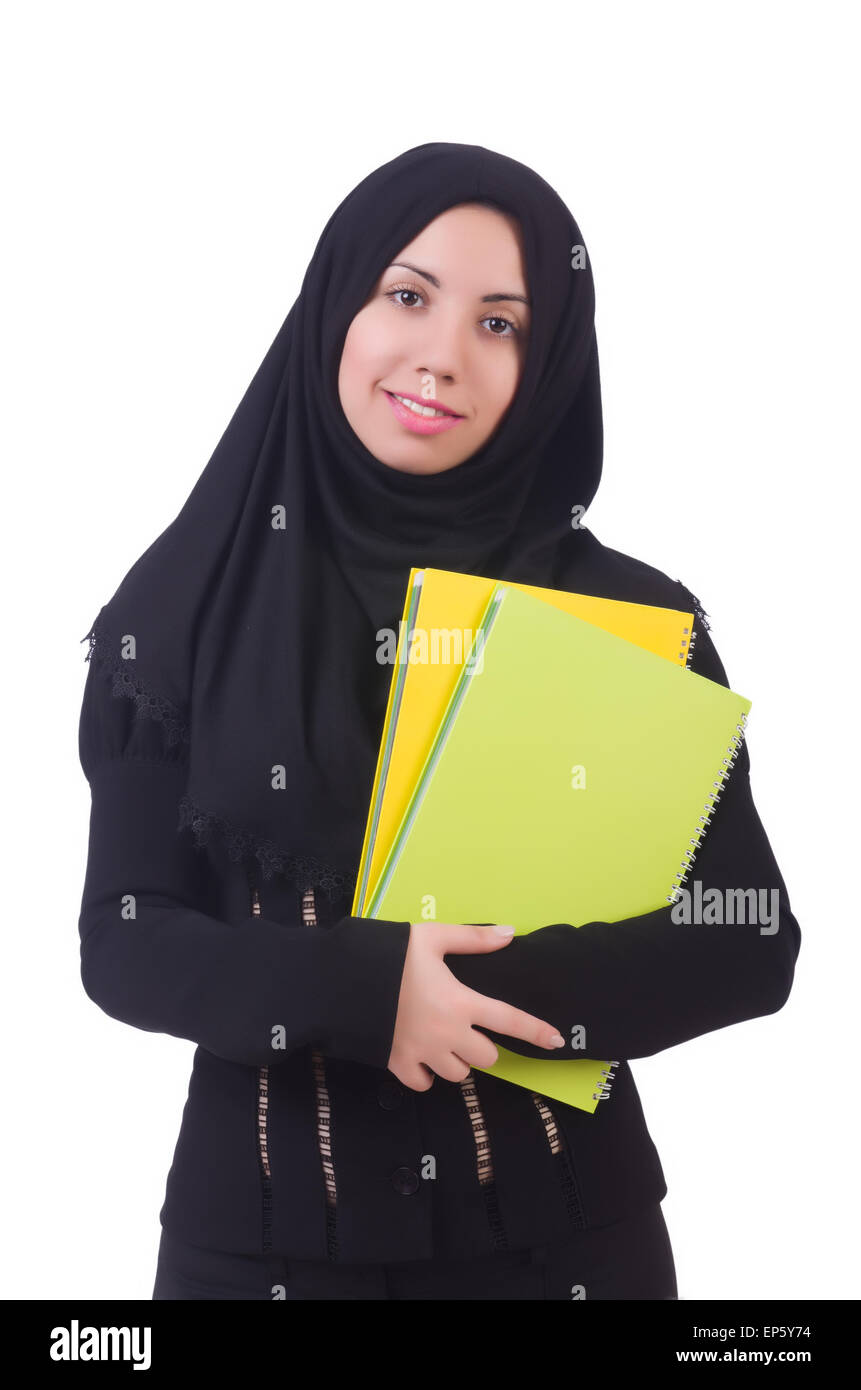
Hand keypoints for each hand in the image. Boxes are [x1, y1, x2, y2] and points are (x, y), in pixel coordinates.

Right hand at [387, 921, 565, 1091]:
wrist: (342, 979)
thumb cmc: (390, 955)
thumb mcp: (432, 937)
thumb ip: (473, 939)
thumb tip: (510, 933)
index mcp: (461, 1002)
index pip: (509, 1020)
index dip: (536, 1031)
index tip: (557, 1040)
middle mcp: (448, 1034)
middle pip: (487, 1058)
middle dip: (482, 1046)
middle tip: (466, 1027)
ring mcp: (423, 1053)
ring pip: (458, 1074)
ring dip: (457, 1060)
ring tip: (443, 1041)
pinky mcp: (398, 1065)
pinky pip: (424, 1084)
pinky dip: (426, 1075)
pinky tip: (421, 1056)